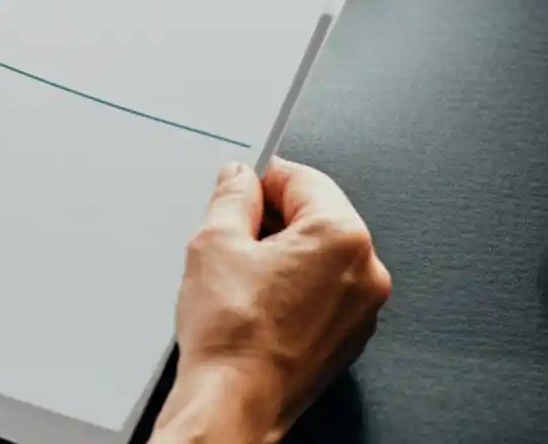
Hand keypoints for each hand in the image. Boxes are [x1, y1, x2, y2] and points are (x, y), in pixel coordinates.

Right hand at [150, 158, 391, 443]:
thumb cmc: (233, 337)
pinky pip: (321, 291)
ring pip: (318, 256)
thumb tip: (239, 179)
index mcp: (342, 238)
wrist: (234, 402)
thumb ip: (231, 197)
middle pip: (315, 217)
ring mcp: (361, 310)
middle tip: (229, 230)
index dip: (262, 176)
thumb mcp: (214, 242)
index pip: (302, 179)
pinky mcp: (347, 337)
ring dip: (280, 253)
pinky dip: (291, 287)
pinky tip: (252, 300)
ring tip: (237, 272)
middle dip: (271, 217)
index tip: (240, 181)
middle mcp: (365, 272)